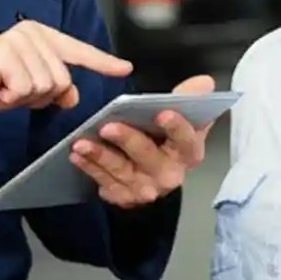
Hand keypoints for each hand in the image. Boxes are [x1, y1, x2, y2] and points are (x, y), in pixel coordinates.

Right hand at [0, 20, 133, 113]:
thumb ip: (52, 89)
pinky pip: (27, 89)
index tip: (124, 68)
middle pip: (62, 78)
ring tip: (3, 88)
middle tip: (12, 91)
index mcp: (39, 35)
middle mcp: (31, 32)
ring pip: (47, 86)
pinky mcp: (6, 54)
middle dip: (40, 96)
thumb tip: (73, 94)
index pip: (77, 51)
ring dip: (24, 98)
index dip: (102, 62)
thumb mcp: (27, 91)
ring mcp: (19, 41)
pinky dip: (11, 98)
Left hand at [69, 74, 215, 208]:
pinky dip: (89, 168)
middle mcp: (169, 174)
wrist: (153, 173)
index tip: (163, 112)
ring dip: (100, 156)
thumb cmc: (165, 139)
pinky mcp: (124, 197)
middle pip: (149, 157)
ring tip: (81, 143)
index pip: (186, 140)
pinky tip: (76, 155)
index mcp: (187, 152)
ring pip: (121, 171)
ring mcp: (145, 188)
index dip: (177, 127)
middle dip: (128, 141)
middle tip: (107, 126)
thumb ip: (188, 98)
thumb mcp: (180, 117)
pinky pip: (104, 182)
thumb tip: (204, 82)